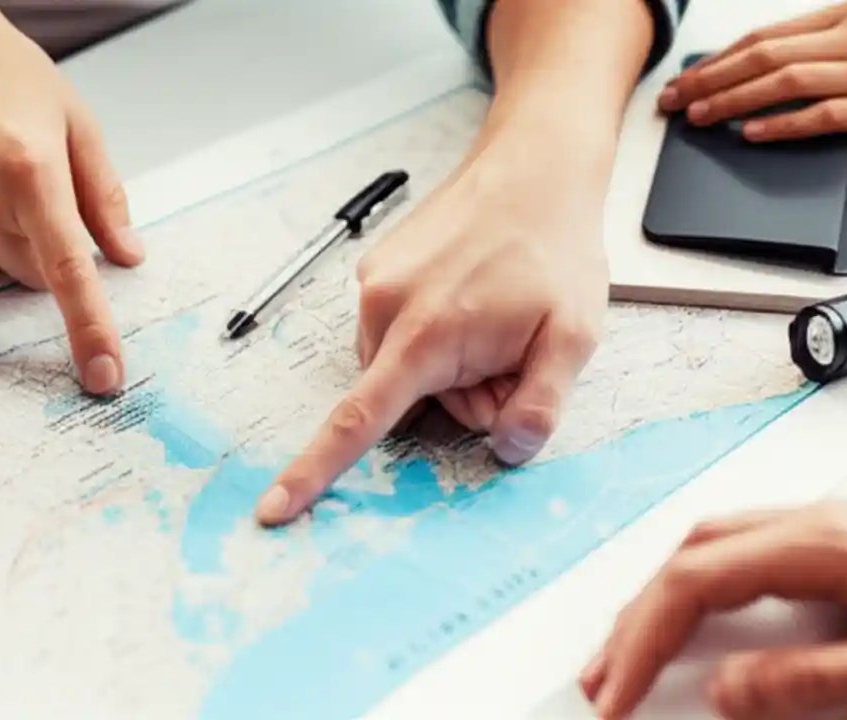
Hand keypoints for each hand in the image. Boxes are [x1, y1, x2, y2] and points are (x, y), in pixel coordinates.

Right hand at [0, 0, 140, 394]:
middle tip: (28, 189)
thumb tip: (127, 256)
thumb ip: (105, 197)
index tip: (103, 374)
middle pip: (30, 276)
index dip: (89, 328)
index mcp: (29, 171)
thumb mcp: (75, 122)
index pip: (67, 271)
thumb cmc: (3, 72)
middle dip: (41, 248)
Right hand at [254, 137, 608, 525]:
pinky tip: (470, 297)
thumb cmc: (553, 248)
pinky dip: (431, 332)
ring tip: (490, 315)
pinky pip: (395, 331)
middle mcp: (384, 308)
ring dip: (444, 363)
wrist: (533, 168)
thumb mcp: (571, 337)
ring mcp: (375, 284)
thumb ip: (539, 405)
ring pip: (399, 366)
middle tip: (507, 351)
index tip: (275, 508)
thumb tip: (508, 451)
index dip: (314, 472)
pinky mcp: (375, 270)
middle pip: (399, 399)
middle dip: (457, 395)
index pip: (359, 421)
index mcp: (425, 334)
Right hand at [585, 501, 846, 719]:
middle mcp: (817, 526)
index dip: (642, 638)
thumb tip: (727, 690)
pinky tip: (698, 621)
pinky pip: (741, 558)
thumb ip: (817, 682)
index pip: (695, 581)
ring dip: (660, 600)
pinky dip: (699, 593)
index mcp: (824, 543)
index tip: (616, 692)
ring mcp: (829, 532)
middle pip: (688, 558)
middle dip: (633, 618)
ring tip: (629, 649)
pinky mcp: (843, 551)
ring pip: (709, 551)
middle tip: (603, 677)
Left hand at [658, 1, 846, 141]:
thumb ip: (830, 32)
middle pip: (765, 58)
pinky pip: (825, 116)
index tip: (687, 77)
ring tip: (699, 117)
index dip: (720, 58)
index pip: (767, 36)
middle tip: (674, 100)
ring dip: (734, 101)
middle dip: (712, 79)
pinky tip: (752, 132)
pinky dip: (784, 125)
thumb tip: (771, 55)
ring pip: (786, 84)